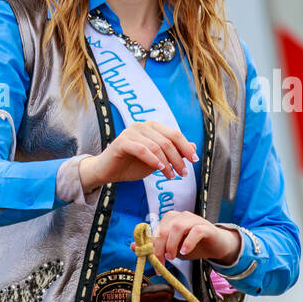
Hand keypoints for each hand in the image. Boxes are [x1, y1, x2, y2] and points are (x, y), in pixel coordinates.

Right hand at [79, 119, 197, 192]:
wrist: (108, 172)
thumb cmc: (132, 165)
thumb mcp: (158, 161)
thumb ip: (174, 153)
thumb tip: (194, 147)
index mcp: (152, 127)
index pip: (174, 134)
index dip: (186, 147)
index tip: (195, 160)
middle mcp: (142, 125)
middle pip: (168, 140)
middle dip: (178, 158)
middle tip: (184, 173)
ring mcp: (131, 132)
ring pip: (157, 146)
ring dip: (168, 163)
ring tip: (172, 176)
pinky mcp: (122, 142)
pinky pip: (142, 149)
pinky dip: (153, 160)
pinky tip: (160, 169)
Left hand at [131, 212, 240, 266]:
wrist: (216, 245)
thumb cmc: (192, 245)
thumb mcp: (171, 248)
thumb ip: (154, 246)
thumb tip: (133, 246)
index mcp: (170, 219)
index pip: (156, 230)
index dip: (151, 246)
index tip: (151, 261)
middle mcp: (181, 216)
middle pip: (165, 228)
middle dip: (160, 247)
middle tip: (161, 262)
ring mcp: (194, 220)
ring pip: (178, 227)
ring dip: (172, 244)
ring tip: (172, 257)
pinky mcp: (206, 227)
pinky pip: (196, 231)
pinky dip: (188, 242)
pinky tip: (184, 252)